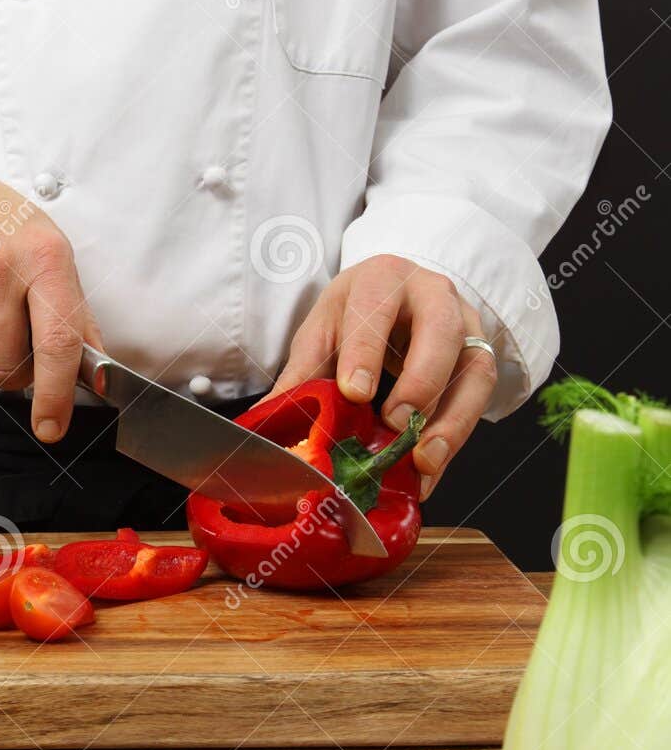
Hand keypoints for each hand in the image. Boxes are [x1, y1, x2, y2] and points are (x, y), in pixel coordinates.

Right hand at [0, 159, 99, 442]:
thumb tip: (97, 378)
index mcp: (43, 259)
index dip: (55, 395)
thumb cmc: (5, 229)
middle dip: (13, 373)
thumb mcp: (52, 256)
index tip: (51, 428)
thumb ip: (74, 319)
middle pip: (5, 368)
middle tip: (13, 343)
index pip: (55, 343)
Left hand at [269, 255, 496, 497]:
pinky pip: (480, 398)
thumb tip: (267, 420)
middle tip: (396, 425)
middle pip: (440, 331)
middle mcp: (432, 294)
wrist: (394, 301)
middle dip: (421, 382)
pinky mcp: (481, 357)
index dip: (367, 351)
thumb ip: (301, 375)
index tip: (355, 393)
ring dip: (450, 419)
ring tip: (422, 460)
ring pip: (474, 368)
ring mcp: (465, 324)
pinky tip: (430, 470)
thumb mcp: (322, 334)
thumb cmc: (354, 317)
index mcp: (382, 279)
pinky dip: (455, 438)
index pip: (376, 307)